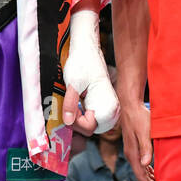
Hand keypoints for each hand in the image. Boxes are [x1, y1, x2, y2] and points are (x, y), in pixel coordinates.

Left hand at [62, 8, 119, 134]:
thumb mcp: (73, 83)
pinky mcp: (103, 107)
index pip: (88, 128)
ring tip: (73, 101)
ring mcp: (109, 110)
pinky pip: (91, 119)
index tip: (68, 107)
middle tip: (69, 104)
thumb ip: (70, 103)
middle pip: (89, 130)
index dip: (74, 120)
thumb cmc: (82, 63)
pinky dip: (81, 114)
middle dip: (76, 120)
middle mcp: (113, 111)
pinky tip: (77, 101)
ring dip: (78, 118)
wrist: (88, 50)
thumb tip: (67, 122)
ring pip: (89, 126)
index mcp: (108, 107)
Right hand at [120, 100, 154, 180]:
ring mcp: (131, 150)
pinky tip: (153, 171)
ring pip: (141, 169)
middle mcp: (130, 154)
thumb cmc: (139, 117)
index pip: (141, 176)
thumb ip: (145, 148)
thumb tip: (145, 165)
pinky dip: (148, 169)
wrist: (130, 105)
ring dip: (149, 178)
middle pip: (140, 175)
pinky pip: (141, 162)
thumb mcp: (145, 132)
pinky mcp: (134, 145)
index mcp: (133, 153)